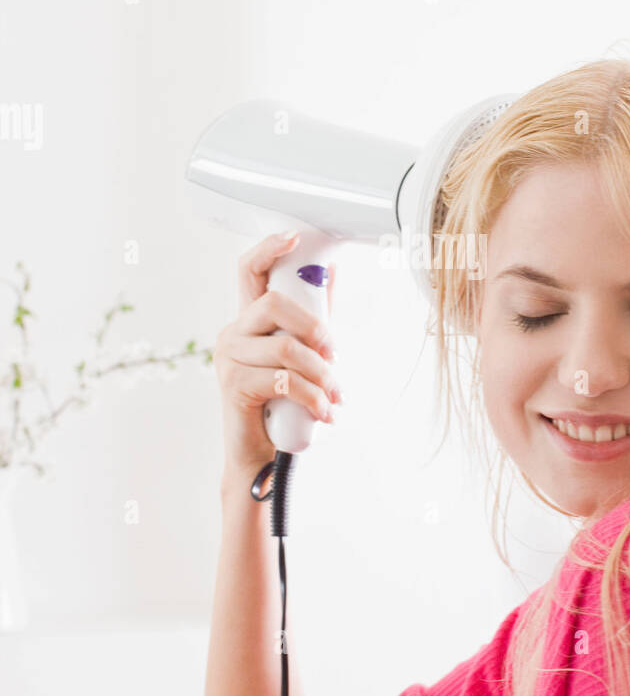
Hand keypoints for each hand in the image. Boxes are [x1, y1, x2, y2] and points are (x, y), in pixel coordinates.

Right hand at [214, 232, 339, 485]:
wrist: (260, 457)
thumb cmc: (282, 404)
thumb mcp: (300, 356)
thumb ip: (311, 317)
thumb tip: (332, 271)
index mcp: (248, 321)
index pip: (248, 271)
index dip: (268, 249)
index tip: (294, 238)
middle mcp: (232, 333)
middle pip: (274, 303)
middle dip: (314, 326)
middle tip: (335, 354)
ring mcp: (228, 358)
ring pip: (286, 348)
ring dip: (322, 374)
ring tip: (336, 397)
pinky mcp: (233, 386)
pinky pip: (282, 381)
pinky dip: (313, 397)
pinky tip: (324, 413)